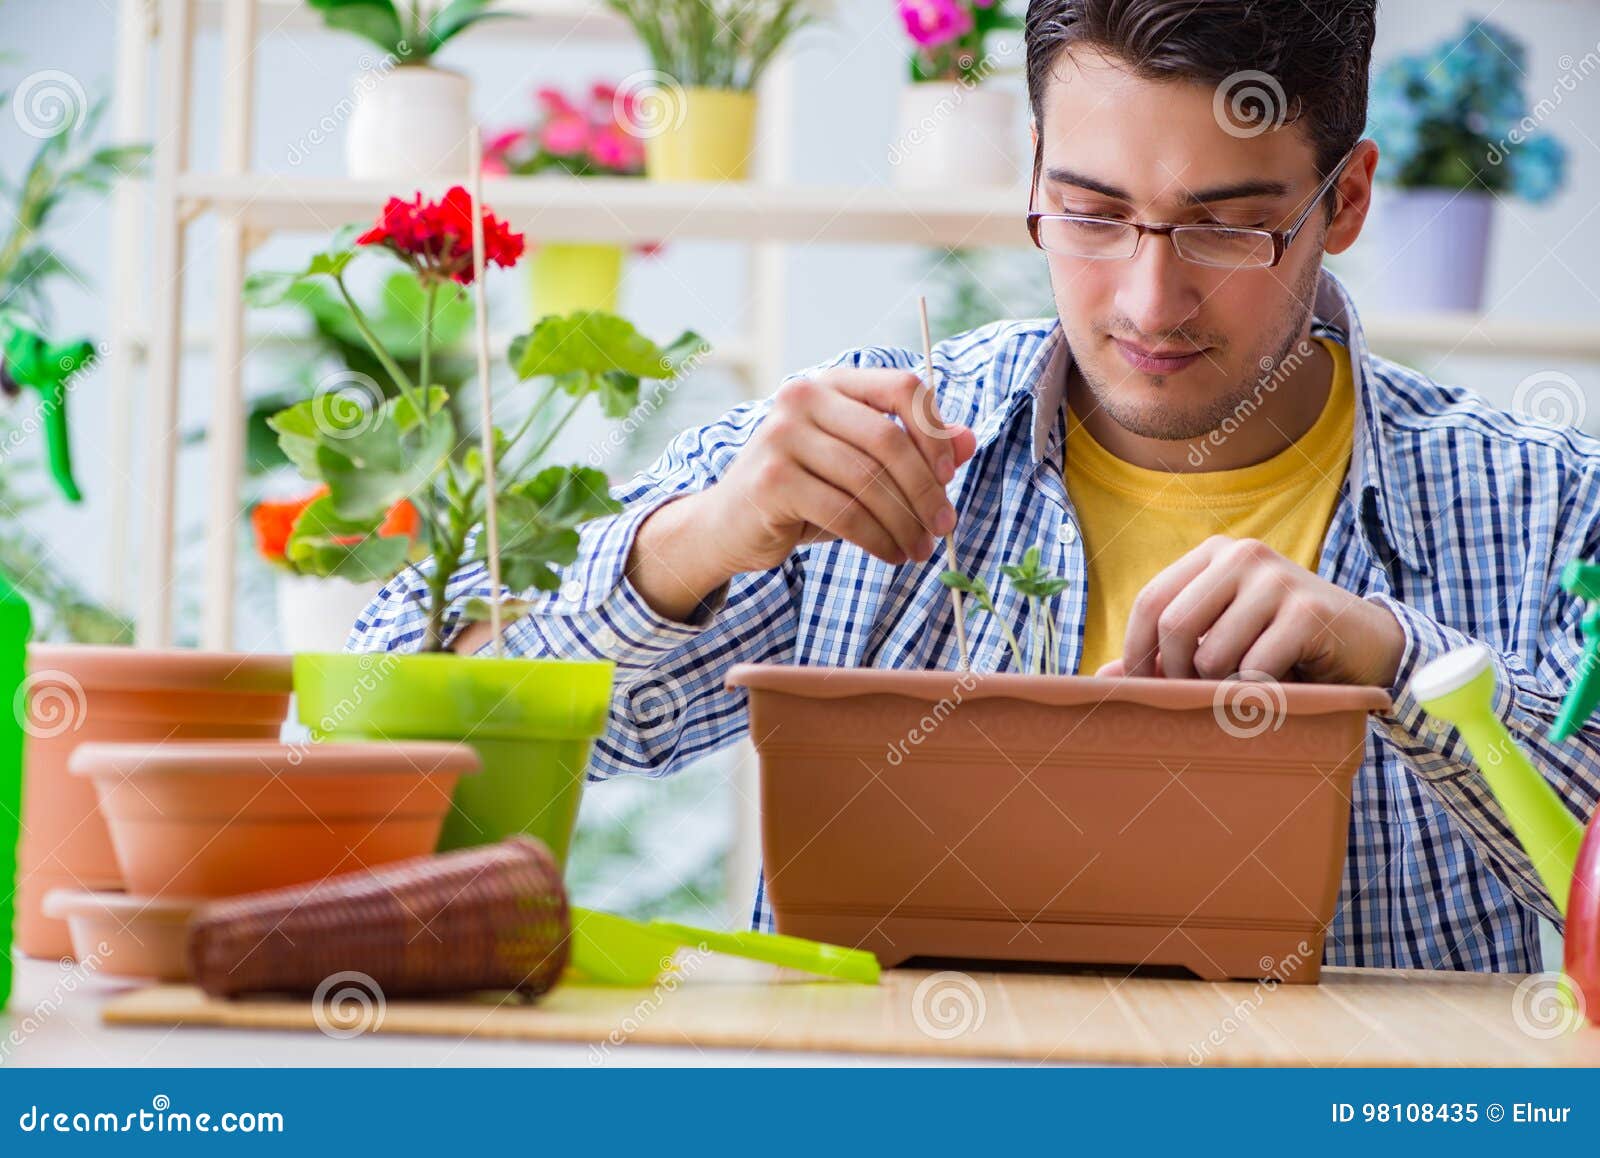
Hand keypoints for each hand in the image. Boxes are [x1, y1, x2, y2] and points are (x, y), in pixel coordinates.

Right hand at [627, 368, 977, 620]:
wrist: (727, 525)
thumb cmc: (804, 492)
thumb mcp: (861, 467)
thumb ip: (912, 450)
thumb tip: (970, 440)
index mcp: (832, 384)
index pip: (901, 387)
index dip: (935, 432)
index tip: (950, 475)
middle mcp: (803, 397)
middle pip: (888, 439)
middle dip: (925, 490)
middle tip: (945, 526)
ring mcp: (782, 436)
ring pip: (868, 481)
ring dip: (904, 522)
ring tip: (919, 550)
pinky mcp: (772, 480)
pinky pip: (845, 512)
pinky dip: (878, 539)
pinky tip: (890, 554)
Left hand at [1092, 536, 1404, 687]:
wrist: (1368, 643)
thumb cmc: (1282, 644)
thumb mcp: (1221, 638)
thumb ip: (1166, 653)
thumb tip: (1103, 678)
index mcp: (1213, 555)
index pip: (1149, 601)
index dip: (1137, 651)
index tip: (1141, 688)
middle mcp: (1241, 556)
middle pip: (1173, 624)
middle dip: (1176, 674)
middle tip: (1194, 697)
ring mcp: (1276, 579)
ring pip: (1214, 654)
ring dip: (1221, 688)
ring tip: (1243, 690)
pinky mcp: (1308, 612)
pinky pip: (1256, 669)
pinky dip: (1256, 693)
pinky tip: (1276, 690)